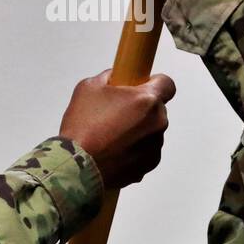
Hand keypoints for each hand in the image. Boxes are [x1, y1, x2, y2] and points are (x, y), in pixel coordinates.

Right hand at [59, 70, 174, 189]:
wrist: (77, 167)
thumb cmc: (82, 128)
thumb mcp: (89, 88)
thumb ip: (108, 77)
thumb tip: (114, 78)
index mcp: (147, 100)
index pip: (167, 84)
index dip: (154, 82)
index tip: (143, 85)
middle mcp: (157, 123)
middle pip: (156, 109)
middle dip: (140, 108)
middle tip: (116, 112)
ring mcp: (155, 146)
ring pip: (151, 130)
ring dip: (137, 130)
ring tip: (110, 135)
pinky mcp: (149, 165)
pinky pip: (146, 150)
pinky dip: (134, 149)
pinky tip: (113, 149)